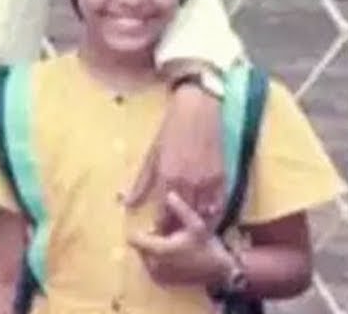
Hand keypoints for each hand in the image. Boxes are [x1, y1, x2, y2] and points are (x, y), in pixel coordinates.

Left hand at [124, 71, 224, 229]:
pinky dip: (213, 213)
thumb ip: (141, 182)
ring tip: (191, 233)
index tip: (158, 235)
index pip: (164, 215)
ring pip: (203, 214)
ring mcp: (207, 181)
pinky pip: (218, 203)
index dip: (161, 227)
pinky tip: (209, 218)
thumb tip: (126, 203)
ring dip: (196, 224)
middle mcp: (188, 183)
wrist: (197, 110)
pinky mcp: (221, 176)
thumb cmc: (170, 130)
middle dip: (178, 230)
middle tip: (174, 237)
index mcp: (168, 178)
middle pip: (183, 218)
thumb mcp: (152, 155)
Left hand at [128, 191, 234, 286]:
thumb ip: (181, 209)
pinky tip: (174, 254)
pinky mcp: (161, 282)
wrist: (218, 272)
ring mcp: (157, 276)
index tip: (153, 226)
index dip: (140, 230)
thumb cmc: (206, 246)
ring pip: (145, 256)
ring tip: (172, 243)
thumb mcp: (196, 225)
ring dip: (154, 248)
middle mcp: (154, 266)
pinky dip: (158, 259)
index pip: (134, 239)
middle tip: (167, 234)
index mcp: (159, 251)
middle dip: (149, 238)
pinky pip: (152, 266)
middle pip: (139, 246)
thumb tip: (169, 194)